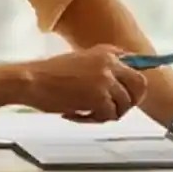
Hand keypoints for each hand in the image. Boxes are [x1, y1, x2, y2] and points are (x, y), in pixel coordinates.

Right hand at [22, 44, 147, 122]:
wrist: (32, 80)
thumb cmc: (50, 74)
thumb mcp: (81, 61)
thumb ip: (102, 68)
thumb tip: (120, 85)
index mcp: (106, 51)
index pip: (136, 62)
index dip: (135, 80)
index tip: (134, 92)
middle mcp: (110, 62)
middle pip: (140, 84)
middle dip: (132, 100)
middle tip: (116, 110)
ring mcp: (106, 79)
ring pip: (124, 104)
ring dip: (108, 113)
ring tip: (88, 113)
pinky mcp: (99, 97)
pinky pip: (109, 115)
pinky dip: (94, 120)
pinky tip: (78, 115)